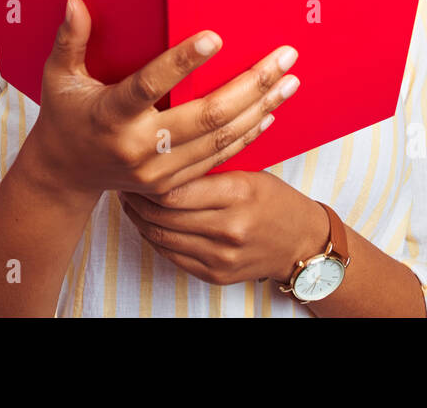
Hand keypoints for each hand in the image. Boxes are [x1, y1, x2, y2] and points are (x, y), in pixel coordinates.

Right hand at [25, 0, 299, 198]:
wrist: (65, 174)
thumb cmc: (64, 115)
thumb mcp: (58, 77)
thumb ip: (69, 41)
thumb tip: (77, 2)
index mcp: (111, 116)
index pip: (151, 86)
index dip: (183, 62)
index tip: (216, 37)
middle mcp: (139, 147)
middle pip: (206, 116)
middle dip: (251, 84)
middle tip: (284, 56)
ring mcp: (158, 170)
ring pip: (221, 139)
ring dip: (260, 108)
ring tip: (289, 80)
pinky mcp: (172, 184)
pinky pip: (218, 158)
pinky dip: (247, 135)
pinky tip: (269, 112)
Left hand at [117, 170, 330, 285]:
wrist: (302, 244)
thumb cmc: (274, 200)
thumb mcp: (249, 172)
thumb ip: (209, 167)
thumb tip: (162, 151)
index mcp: (238, 193)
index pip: (175, 189)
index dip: (148, 177)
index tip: (137, 163)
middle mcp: (229, 227)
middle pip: (162, 214)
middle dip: (136, 196)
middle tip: (124, 179)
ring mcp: (221, 256)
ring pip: (161, 236)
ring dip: (138, 217)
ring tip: (129, 199)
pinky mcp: (215, 275)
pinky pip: (170, 255)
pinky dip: (153, 236)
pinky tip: (146, 221)